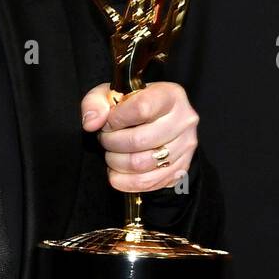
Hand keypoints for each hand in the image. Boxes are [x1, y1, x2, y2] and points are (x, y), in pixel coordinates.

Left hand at [81, 81, 197, 193]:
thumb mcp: (110, 95)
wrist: (154, 122)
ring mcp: (186, 146)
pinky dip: (124, 181)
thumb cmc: (131, 107)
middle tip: (106, 139)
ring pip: (141, 164)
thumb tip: (91, 123)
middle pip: (139, 140)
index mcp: (170, 95)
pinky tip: (116, 172)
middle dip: (112, 143)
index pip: (142, 108)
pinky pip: (148, 182)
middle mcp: (184, 120)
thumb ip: (95, 103)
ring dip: (116, 162)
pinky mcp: (181, 168)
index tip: (108, 122)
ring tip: (112, 153)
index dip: (117, 119)